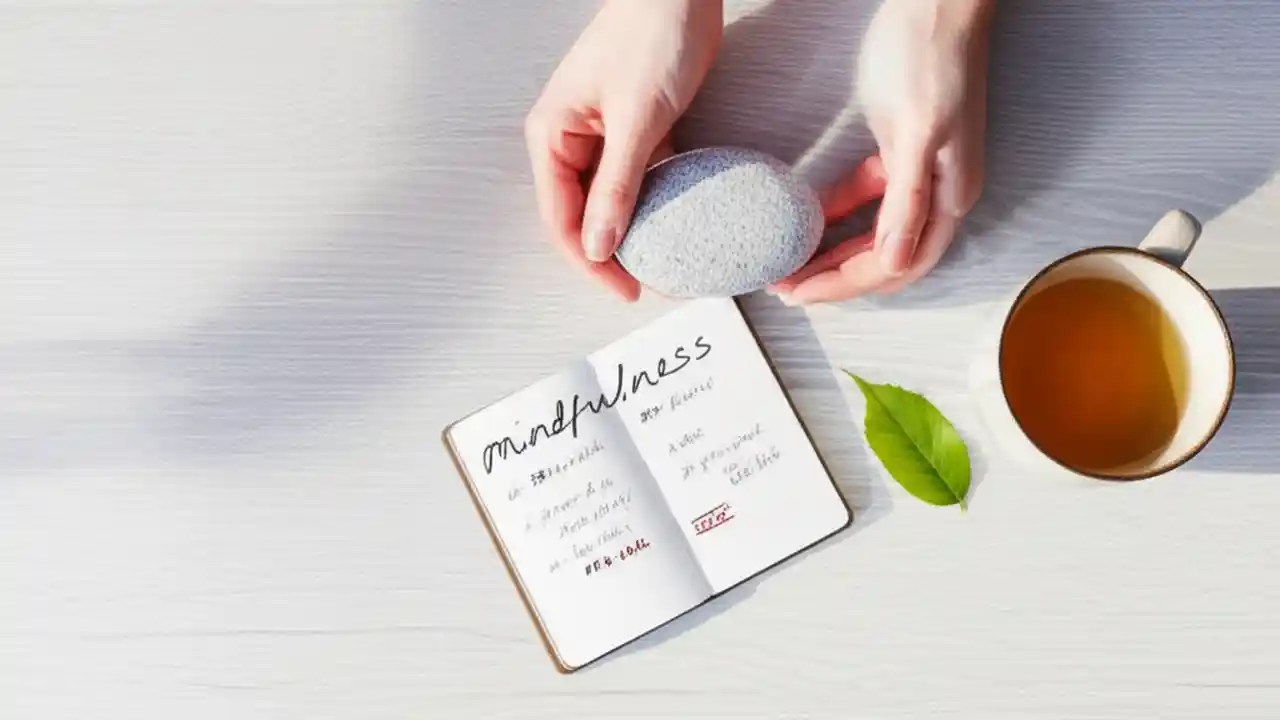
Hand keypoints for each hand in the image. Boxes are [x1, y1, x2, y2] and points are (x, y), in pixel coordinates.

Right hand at [524, 0, 722, 301]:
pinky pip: (635, 180)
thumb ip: (617, 186)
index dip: (590, 262)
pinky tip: (674, 222)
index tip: (624, 289)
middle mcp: (568, 138)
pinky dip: (653, 203)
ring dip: (631, 232)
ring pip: (608, 201)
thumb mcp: (636, 118)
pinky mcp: (633, 129)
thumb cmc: (652, 34)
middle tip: (645, 283)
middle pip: (581, 216)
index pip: (561, 218)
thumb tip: (600, 247)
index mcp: (551, 134)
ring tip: (661, 261)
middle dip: (609, 254)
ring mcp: (600, 135)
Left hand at [771, 0, 992, 304]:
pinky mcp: (904, 151)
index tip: (798, 292)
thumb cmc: (932, 55)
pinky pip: (868, 197)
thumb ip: (907, 202)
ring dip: (833, 249)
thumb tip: (895, 261)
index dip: (842, 285)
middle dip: (834, 277)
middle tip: (786, 286)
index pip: (891, 266)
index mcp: (949, 197)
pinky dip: (838, 210)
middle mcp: (940, 194)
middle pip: (882, 259)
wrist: (939, 0)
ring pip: (873, 232)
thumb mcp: (916, 132)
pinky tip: (809, 215)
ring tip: (792, 259)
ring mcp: (923, 174)